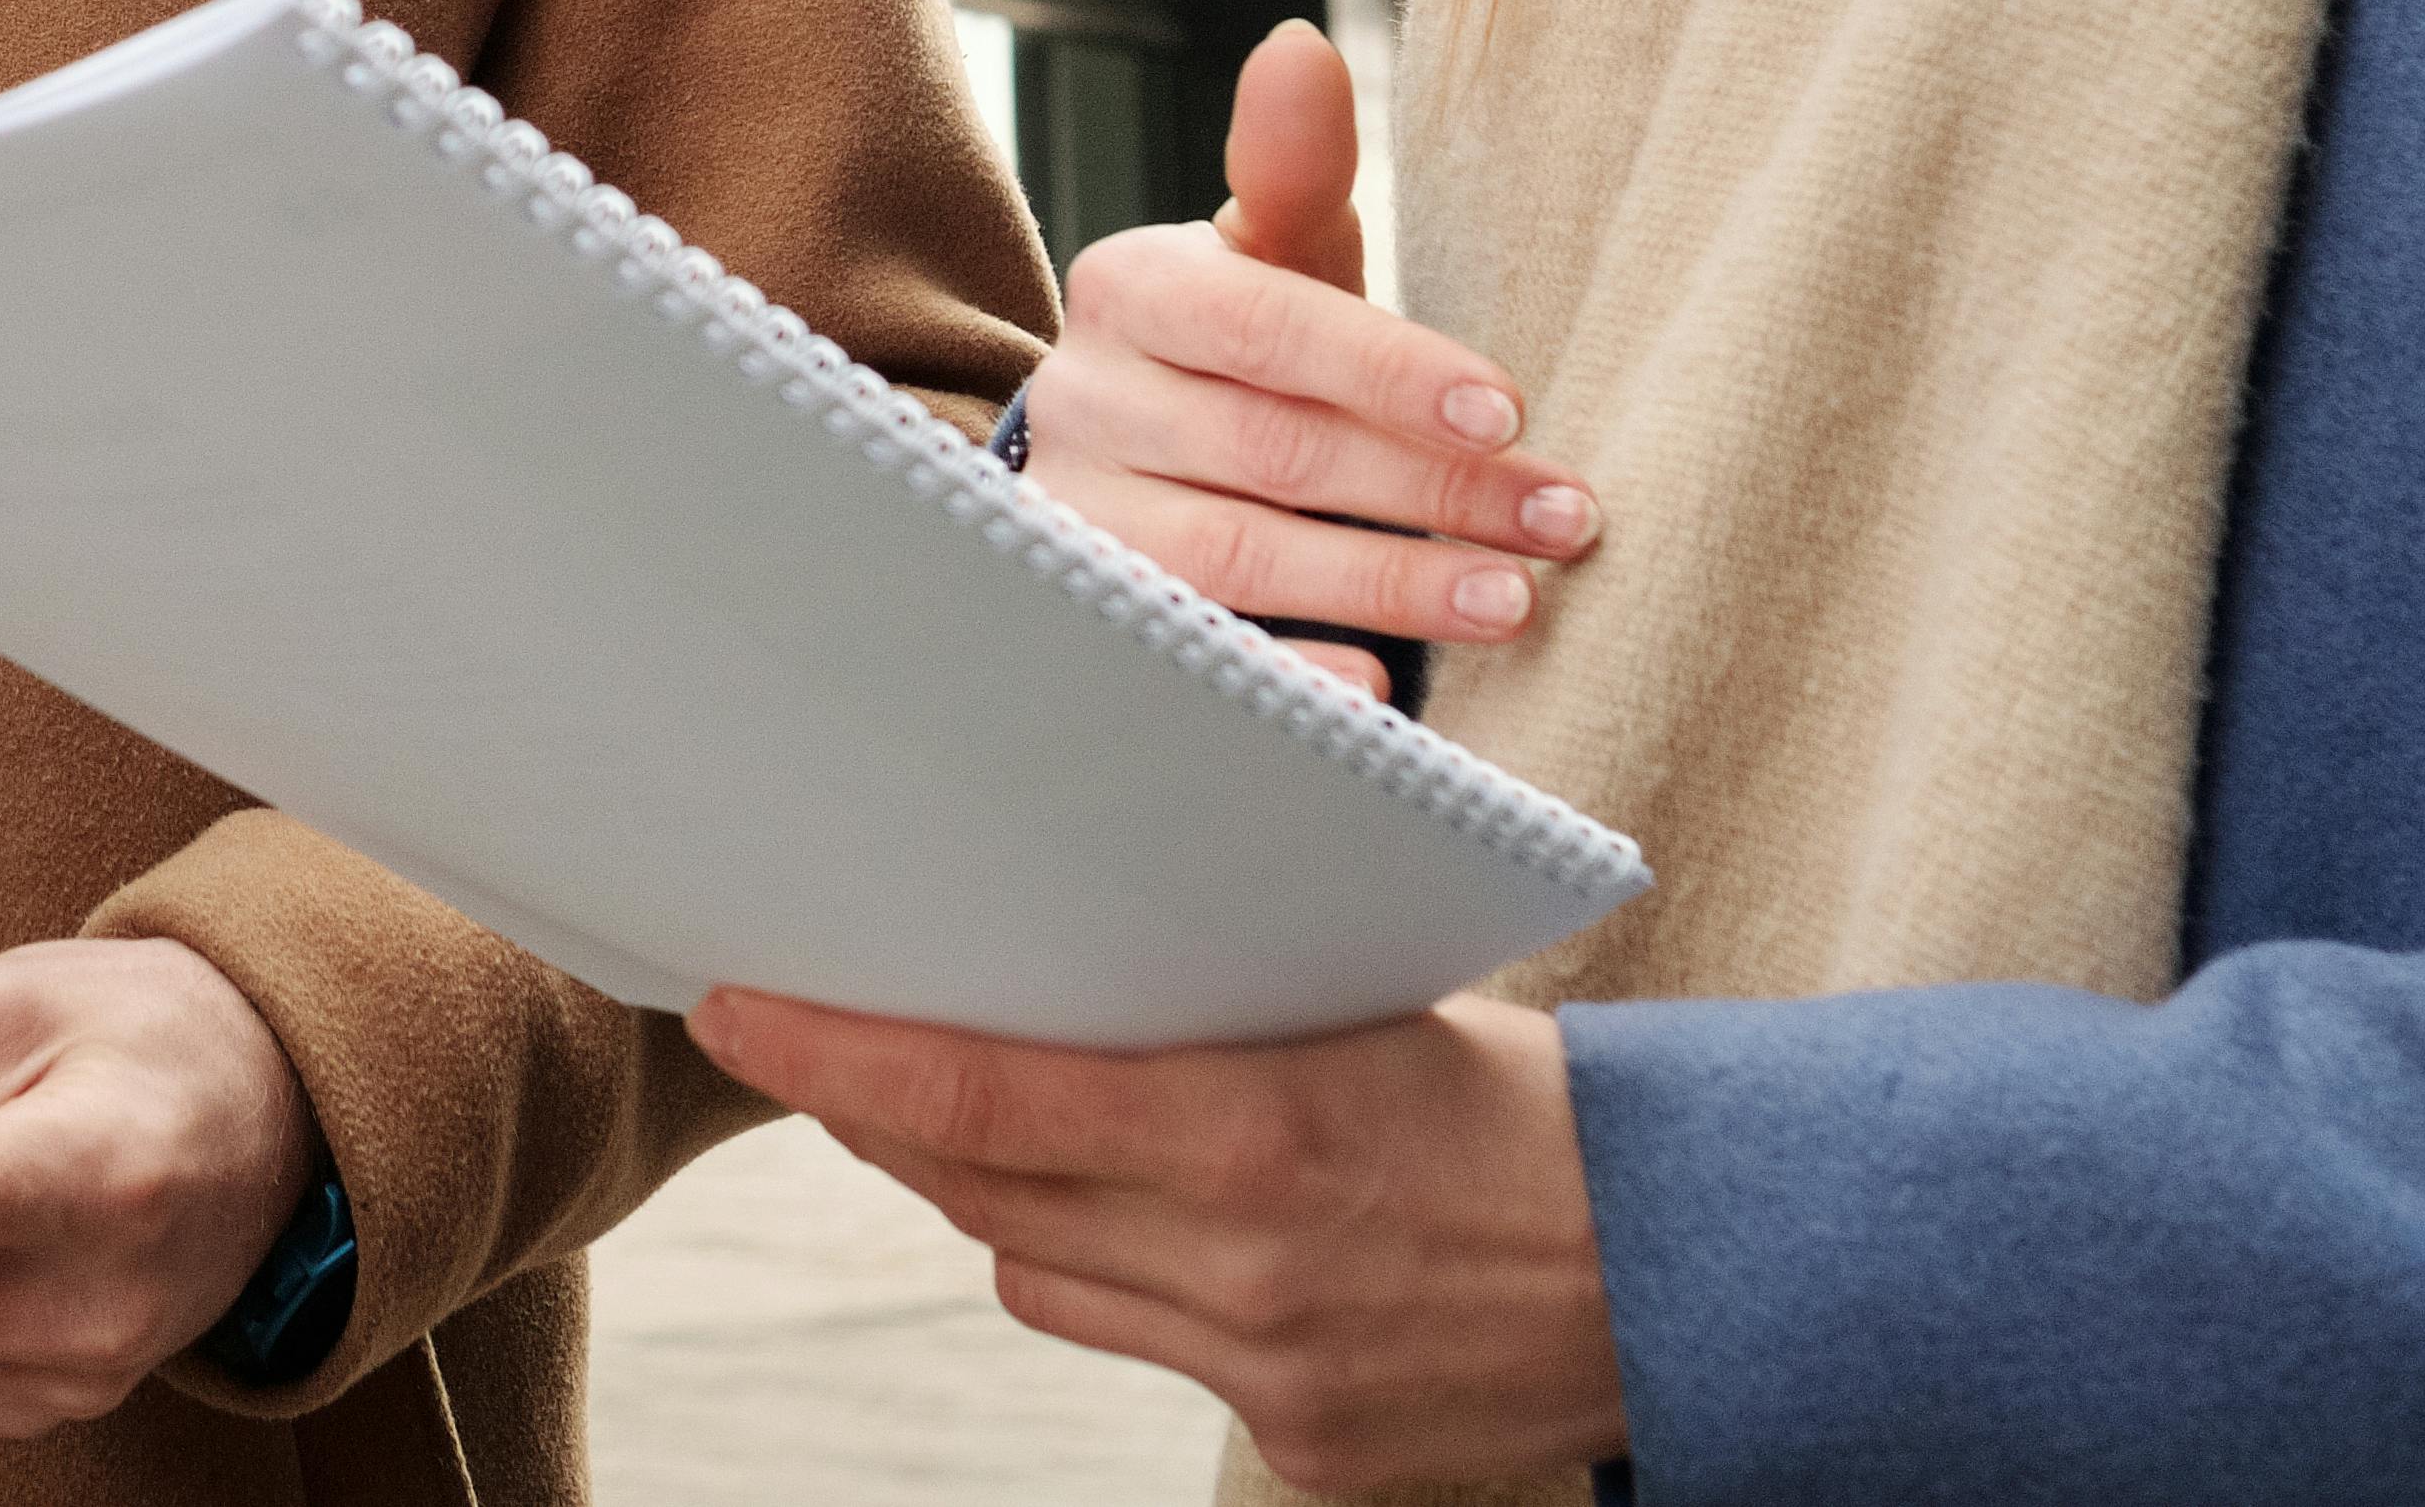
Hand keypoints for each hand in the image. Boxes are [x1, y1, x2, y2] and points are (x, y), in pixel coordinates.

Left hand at [690, 986, 1623, 1492]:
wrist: (1691, 1261)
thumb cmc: (1517, 1092)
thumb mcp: (1355, 1014)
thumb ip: (1190, 1023)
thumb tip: (1024, 976)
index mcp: (1258, 1130)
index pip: (985, 1099)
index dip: (840, 1057)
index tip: (733, 1004)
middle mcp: (1246, 1268)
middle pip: (986, 1197)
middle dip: (895, 1116)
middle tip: (819, 1033)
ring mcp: (1269, 1374)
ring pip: (1040, 1281)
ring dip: (1009, 1204)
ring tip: (1019, 1120)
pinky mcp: (1300, 1449)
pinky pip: (1141, 1348)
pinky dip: (1127, 1282)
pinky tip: (1173, 1226)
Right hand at [1028, 21, 1595, 689]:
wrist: (1136, 462)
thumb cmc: (1247, 347)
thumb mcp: (1276, 257)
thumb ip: (1295, 167)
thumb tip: (1298, 46)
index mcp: (1133, 288)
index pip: (1267, 326)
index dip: (1391, 370)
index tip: (1513, 409)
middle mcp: (1085, 399)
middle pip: (1274, 449)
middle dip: (1435, 489)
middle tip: (1564, 522)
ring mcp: (1081, 518)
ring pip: (1240, 557)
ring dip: (1387, 582)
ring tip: (1515, 603)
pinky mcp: (1099, 619)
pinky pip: (1200, 650)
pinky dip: (1292, 670)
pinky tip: (1385, 685)